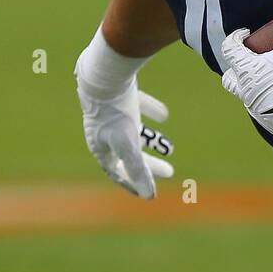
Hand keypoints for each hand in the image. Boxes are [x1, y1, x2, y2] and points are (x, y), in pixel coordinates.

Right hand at [75, 78, 174, 199]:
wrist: (104, 75)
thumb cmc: (114, 113)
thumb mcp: (128, 144)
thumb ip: (138, 169)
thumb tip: (150, 196)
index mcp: (101, 147)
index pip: (118, 172)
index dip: (134, 183)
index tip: (148, 192)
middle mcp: (104, 132)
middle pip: (129, 154)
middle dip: (149, 165)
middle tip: (170, 172)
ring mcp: (112, 113)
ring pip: (134, 132)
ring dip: (152, 142)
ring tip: (170, 149)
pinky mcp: (120, 96)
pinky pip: (138, 107)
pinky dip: (151, 113)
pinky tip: (165, 115)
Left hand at [220, 0, 272, 145]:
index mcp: (247, 72)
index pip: (229, 50)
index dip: (234, 38)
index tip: (244, 33)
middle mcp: (247, 93)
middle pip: (230, 80)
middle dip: (236, 69)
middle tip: (252, 61)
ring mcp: (258, 112)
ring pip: (248, 97)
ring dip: (255, 86)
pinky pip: (266, 113)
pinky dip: (272, 103)